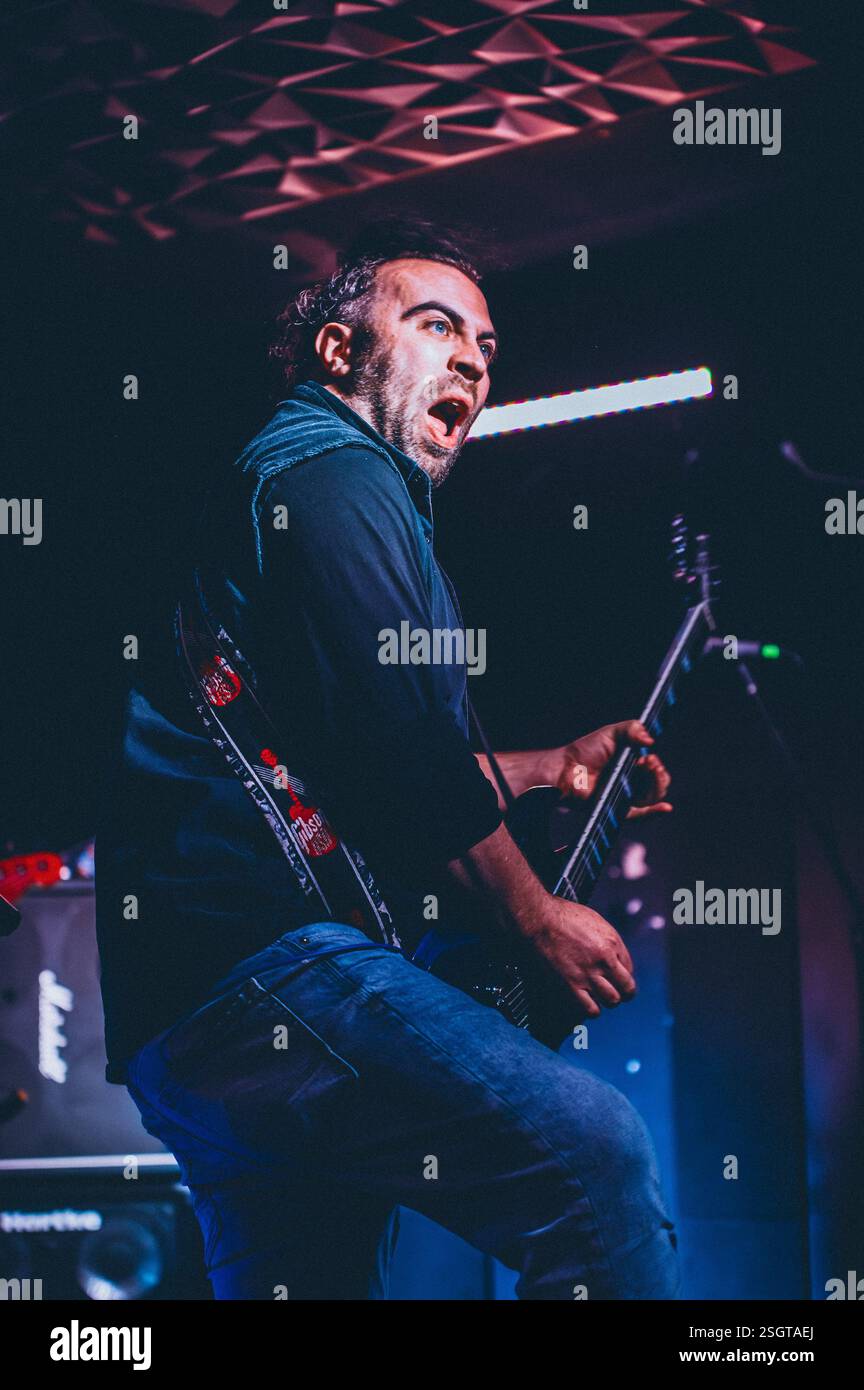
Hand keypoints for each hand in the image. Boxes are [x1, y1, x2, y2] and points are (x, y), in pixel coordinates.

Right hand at [528, 896, 636, 1017]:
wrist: (538, 919)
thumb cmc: (565, 916)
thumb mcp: (596, 922)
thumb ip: (609, 942)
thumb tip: (616, 959)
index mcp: (612, 942)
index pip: (629, 969)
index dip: (623, 974)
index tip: (615, 976)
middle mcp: (604, 960)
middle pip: (627, 988)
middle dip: (624, 992)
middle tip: (617, 992)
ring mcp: (587, 974)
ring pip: (612, 1000)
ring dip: (609, 1000)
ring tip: (601, 997)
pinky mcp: (570, 985)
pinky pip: (591, 1009)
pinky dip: (593, 1010)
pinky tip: (588, 1002)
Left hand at [551, 719, 671, 818]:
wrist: (566, 768)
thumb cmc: (585, 751)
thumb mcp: (611, 733)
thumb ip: (632, 729)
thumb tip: (650, 739)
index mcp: (633, 767)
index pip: (656, 770)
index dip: (657, 765)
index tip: (648, 757)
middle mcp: (633, 783)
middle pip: (659, 785)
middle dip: (659, 775)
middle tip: (649, 763)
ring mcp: (626, 797)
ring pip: (652, 798)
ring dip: (657, 786)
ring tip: (648, 771)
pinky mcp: (618, 810)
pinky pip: (640, 815)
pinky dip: (654, 812)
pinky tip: (665, 808)